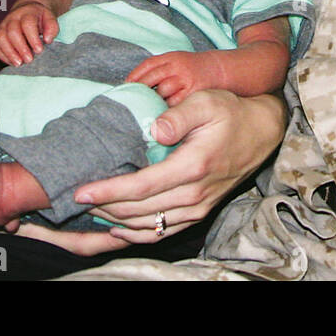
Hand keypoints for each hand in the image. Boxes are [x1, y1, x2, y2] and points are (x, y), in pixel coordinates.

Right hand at [0, 1, 57, 65]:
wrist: (27, 9)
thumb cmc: (40, 18)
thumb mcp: (50, 18)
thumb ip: (52, 28)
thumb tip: (48, 40)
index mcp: (27, 13)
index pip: (27, 24)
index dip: (33, 38)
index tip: (39, 51)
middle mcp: (13, 18)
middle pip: (12, 32)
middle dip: (21, 48)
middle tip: (29, 60)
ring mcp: (3, 25)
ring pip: (1, 38)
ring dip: (9, 53)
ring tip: (19, 64)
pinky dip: (2, 55)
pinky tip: (12, 63)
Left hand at [13, 89, 286, 253]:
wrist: (263, 131)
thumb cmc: (231, 112)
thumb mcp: (208, 101)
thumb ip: (180, 114)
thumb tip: (156, 128)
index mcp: (192, 167)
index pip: (140, 187)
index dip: (107, 191)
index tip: (80, 191)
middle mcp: (193, 196)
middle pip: (137, 212)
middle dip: (102, 209)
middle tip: (72, 202)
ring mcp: (196, 209)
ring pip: (146, 227)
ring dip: (114, 224)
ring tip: (88, 215)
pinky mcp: (198, 213)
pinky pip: (161, 232)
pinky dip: (134, 234)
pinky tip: (116, 228)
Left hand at [126, 51, 220, 105]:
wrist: (220, 71)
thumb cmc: (193, 69)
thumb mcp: (176, 60)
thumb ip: (158, 69)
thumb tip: (132, 84)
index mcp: (173, 58)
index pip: (148, 66)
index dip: (135, 76)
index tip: (125, 87)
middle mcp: (179, 68)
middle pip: (152, 80)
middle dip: (140, 92)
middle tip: (129, 101)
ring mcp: (187, 82)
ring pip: (162, 94)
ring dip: (151, 102)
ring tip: (142, 110)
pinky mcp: (194, 95)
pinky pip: (174, 105)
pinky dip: (165, 110)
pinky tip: (159, 115)